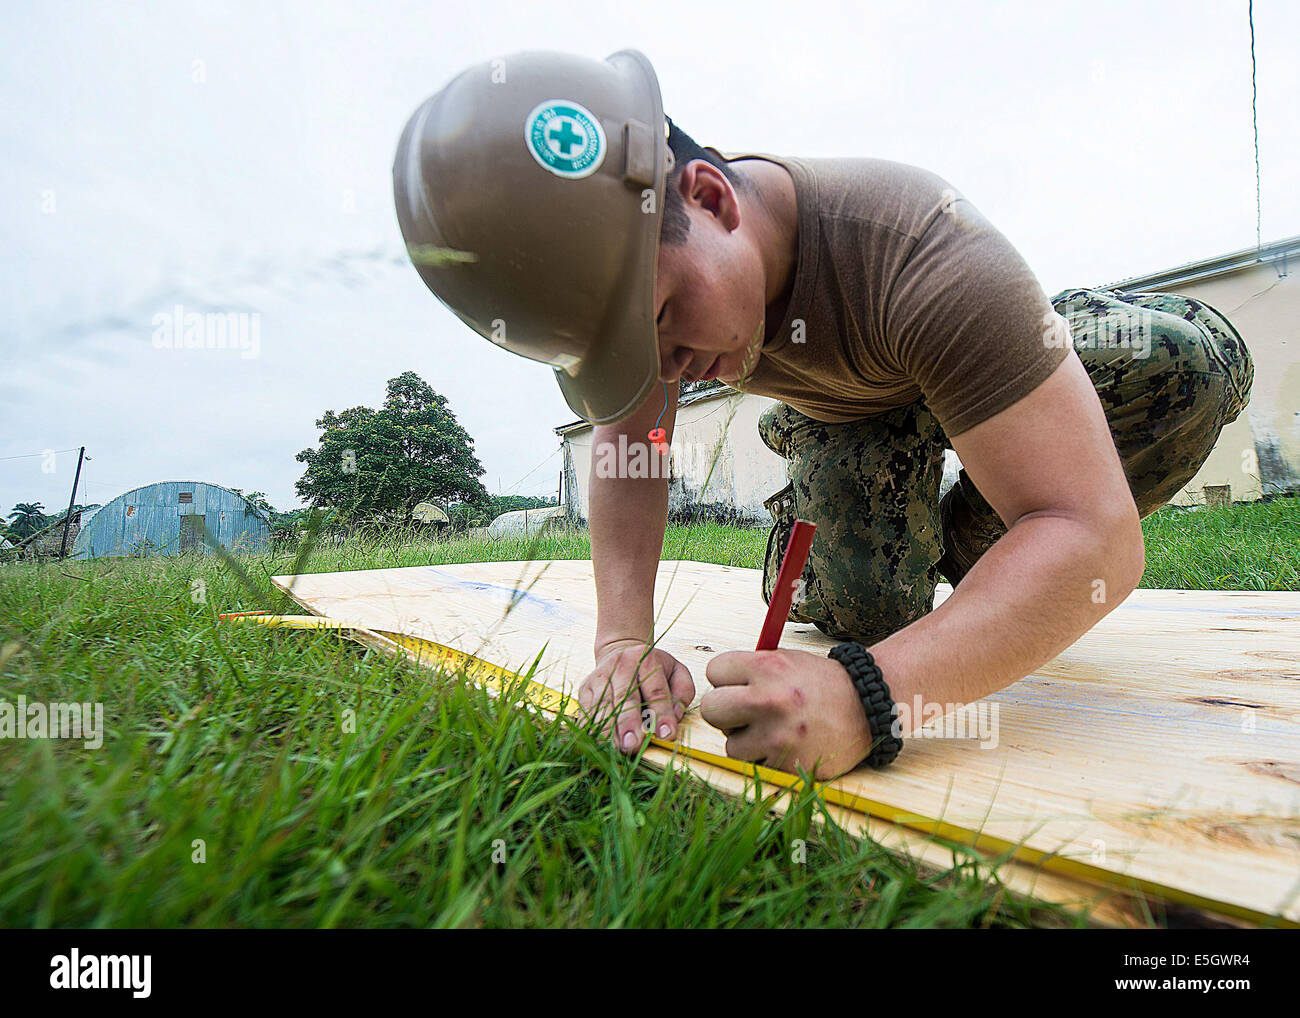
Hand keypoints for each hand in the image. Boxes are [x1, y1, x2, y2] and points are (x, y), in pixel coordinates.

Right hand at [578, 639, 695, 752]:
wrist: (620, 654)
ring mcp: (599, 677)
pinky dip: (591, 729)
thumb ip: (682, 693)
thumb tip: (674, 717)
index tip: (666, 735)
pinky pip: (586, 712)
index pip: (656, 691)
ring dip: (608, 730)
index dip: (661, 714)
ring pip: (602, 706)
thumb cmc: (652, 670)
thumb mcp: (676, 672)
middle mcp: (620, 665)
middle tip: (633, 745)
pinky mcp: (585, 690)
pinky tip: (599, 744)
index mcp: (646, 659)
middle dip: (628, 723)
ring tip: (616, 749)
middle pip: (624, 697)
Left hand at [700, 648, 872, 779]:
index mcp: (768, 667)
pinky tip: (785, 745)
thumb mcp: (787, 659)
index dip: (725, 679)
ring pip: (730, 745)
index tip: (737, 684)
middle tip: (742, 712)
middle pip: (711, 710)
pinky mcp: (786, 764)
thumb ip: (750, 668)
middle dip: (724, 711)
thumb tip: (715, 682)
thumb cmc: (820, 683)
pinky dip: (765, 759)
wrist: (865, 710)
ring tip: (770, 730)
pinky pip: (755, 766)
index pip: (714, 671)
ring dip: (745, 741)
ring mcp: (777, 736)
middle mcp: (769, 700)